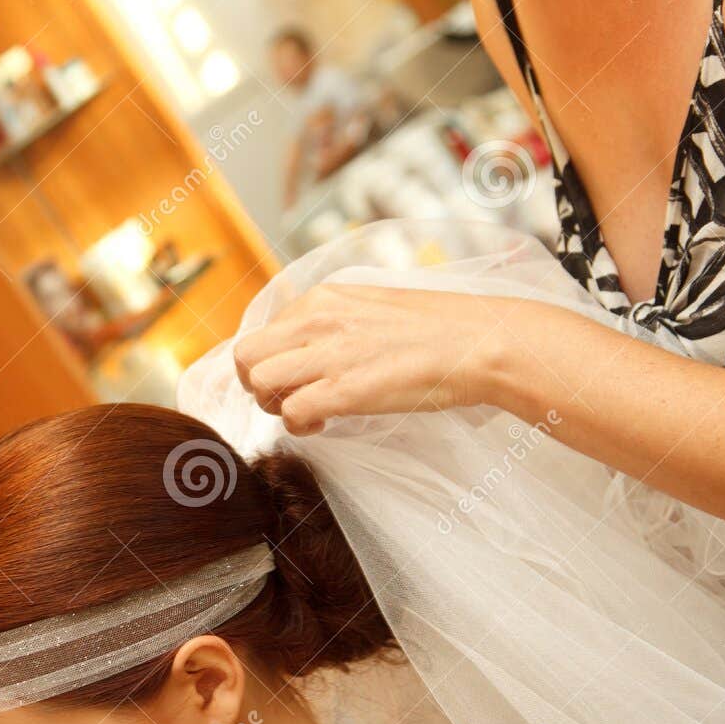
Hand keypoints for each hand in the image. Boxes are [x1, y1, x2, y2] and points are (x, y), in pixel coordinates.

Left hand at [232, 284, 506, 434]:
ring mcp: (329, 354)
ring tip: (310, 410)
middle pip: (245, 356)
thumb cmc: (439, 329)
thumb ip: (337, 321)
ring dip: (276, 405)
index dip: (274, 362)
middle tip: (291, 398)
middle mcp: (317, 320)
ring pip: (259, 382)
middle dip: (259, 384)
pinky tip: (326, 422)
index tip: (300, 377)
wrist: (479, 341)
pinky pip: (291, 413)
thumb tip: (314, 345)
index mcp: (322, 298)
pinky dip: (300, 425)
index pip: (262, 332)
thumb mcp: (373, 306)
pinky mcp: (345, 389)